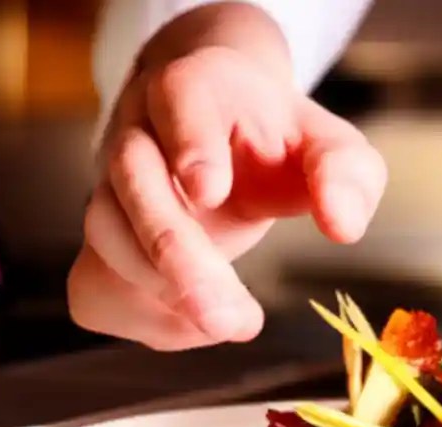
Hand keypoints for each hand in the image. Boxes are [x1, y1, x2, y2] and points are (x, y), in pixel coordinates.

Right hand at [68, 4, 384, 349]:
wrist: (213, 125)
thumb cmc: (272, 140)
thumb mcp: (324, 143)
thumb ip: (345, 175)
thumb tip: (343, 226)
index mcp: (198, 87)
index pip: (182, 99)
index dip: (192, 143)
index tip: (211, 191)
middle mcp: (140, 129)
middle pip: (135, 181)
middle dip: (177, 256)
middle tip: (231, 319)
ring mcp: (108, 181)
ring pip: (109, 235)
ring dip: (165, 294)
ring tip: (230, 323)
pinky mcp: (101, 234)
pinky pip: (97, 283)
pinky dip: (140, 316)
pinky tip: (192, 322)